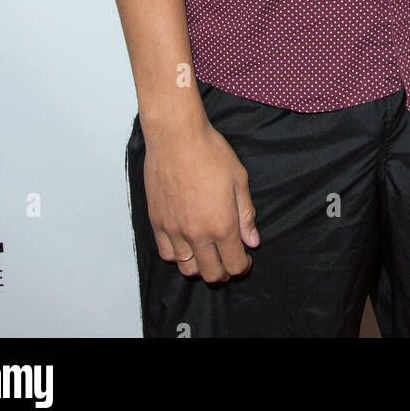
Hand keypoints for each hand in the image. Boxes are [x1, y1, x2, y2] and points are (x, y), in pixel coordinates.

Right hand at [141, 118, 259, 281]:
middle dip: (224, 273)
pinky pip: (167, 253)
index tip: (245, 260)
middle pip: (212, 273)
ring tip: (207, 254)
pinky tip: (186, 245)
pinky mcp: (157, 222)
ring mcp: (174, 230)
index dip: (243, 267)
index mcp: (222, 224)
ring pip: (188, 268)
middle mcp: (197, 233)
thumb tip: (252, 241)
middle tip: (228, 261)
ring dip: (201, 267)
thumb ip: (246, 214)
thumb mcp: (239, 180)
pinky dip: (178, 256)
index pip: (235, 264)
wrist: (176, 137)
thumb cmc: (210, 152)